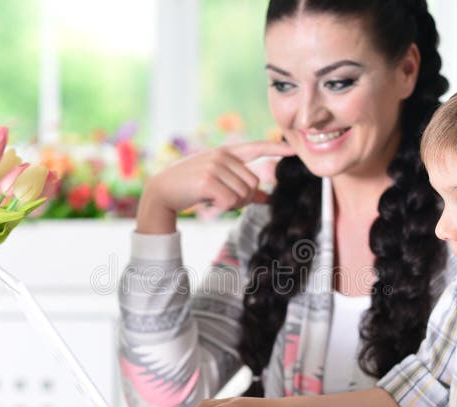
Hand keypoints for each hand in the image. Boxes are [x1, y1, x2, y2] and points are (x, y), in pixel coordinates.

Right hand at [136, 140, 294, 232]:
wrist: (162, 192)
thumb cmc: (191, 187)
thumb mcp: (218, 182)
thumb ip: (242, 188)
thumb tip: (266, 199)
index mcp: (226, 152)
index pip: (257, 147)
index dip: (276, 148)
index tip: (294, 149)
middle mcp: (222, 156)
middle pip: (254, 183)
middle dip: (244, 198)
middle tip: (224, 200)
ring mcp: (215, 167)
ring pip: (244, 194)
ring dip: (233, 204)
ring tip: (215, 200)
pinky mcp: (208, 181)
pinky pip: (231, 201)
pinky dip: (223, 208)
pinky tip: (210, 204)